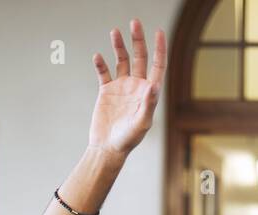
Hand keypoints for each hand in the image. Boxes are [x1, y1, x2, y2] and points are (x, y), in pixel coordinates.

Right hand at [89, 19, 165, 156]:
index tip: (158, 31)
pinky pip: (104, 72)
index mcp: (148, 92)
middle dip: (138, 40)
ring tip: (115, 32)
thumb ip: (148, 104)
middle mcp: (136, 86)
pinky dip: (101, 63)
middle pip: (139, 57)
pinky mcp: (106, 90)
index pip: (157, 65)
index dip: (159, 49)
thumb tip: (154, 86)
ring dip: (119, 46)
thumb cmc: (128, 140)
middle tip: (134, 22)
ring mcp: (121, 87)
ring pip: (121, 60)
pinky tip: (98, 57)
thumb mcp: (141, 123)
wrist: (107, 148)